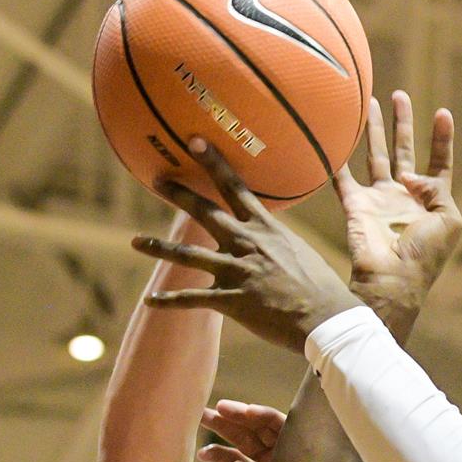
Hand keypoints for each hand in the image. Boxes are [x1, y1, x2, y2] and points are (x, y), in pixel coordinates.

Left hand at [131, 139, 360, 352]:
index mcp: (266, 229)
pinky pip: (191, 299)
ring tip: (136, 241)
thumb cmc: (322, 288)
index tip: (194, 141)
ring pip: (188, 254)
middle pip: (205, 212)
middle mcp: (247, 244)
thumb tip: (274, 232)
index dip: (213, 162)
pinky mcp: (231, 301)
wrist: (326, 320)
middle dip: (179, 193)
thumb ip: (279, 240)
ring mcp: (236, 272)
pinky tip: (149, 302)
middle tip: (157, 179)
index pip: (236, 187)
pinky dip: (168, 302)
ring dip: (159, 247)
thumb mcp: (302, 251)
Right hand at [335, 92, 461, 307]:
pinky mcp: (356, 205)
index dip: (441, 139)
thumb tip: (411, 174)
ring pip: (374, 156)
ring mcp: (378, 201)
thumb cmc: (426, 255)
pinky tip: (332, 138)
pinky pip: (343, 178)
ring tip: (369, 101)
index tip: (443, 113)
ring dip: (372, 130)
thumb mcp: (449, 220)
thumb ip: (438, 189)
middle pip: (403, 151)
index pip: (438, 163)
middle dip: (402, 123)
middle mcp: (403, 197)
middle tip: (398, 95)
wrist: (392, 280)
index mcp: (430, 202)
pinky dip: (336, 160)